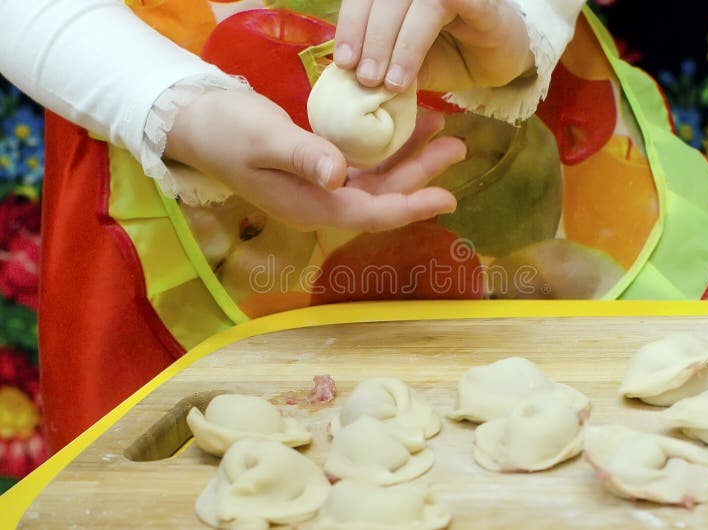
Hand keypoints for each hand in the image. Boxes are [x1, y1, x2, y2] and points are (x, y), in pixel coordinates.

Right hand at [164, 89, 463, 231]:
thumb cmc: (225, 130)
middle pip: (381, 197)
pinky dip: (385, 147)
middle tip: (457, 146)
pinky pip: (362, 163)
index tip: (448, 197)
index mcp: (309, 206)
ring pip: (376, 179)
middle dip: (421, 176)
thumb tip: (339, 176)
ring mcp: (319, 186)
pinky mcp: (318, 168)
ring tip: (441, 132)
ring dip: (408, 158)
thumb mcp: (263, 138)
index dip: (410, 207)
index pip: (369, 214)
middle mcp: (320, 202)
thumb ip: (303, 156)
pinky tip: (403, 126)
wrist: (196, 121)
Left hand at [334, 0, 533, 92]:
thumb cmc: (450, 55)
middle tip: (364, 78)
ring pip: (405, 2)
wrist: (499, 59)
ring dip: (390, 45)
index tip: (343, 62)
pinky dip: (413, 43)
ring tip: (386, 83)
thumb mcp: (406, 63)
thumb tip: (345, 75)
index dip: (350, 25)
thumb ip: (380, 61)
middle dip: (367, 38)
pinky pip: (439, 6)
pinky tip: (405, 77)